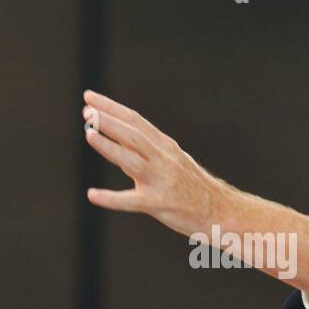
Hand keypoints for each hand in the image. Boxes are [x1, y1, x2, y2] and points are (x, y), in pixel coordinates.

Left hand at [81, 90, 224, 237]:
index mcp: (166, 147)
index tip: (90, 97)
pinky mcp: (159, 204)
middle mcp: (164, 159)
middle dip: (108, 121)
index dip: (112, 108)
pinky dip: (110, 198)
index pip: (136, 121)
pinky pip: (131, 201)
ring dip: (109, 146)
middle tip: (86, 110)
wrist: (221, 212)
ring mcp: (162, 181)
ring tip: (88, 133)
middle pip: (133, 135)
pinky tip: (92, 194)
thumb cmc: (194, 188)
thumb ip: (146, 154)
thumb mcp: (174, 162)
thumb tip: (116, 145)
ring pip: (131, 160)